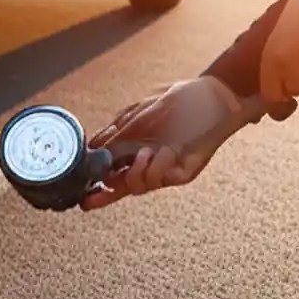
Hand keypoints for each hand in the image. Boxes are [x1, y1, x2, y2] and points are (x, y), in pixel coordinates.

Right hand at [80, 76, 247, 210]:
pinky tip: (166, 151)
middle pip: (120, 186)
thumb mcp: (143, 110)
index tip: (80, 193)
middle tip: (89, 200)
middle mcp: (146, 159)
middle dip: (103, 196)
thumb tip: (92, 146)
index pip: (110, 166)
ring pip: (136, 185)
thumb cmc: (181, 100)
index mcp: (134, 144)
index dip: (94, 181)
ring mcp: (164, 168)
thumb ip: (119, 130)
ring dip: (136, 171)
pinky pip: (159, 180)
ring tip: (146, 152)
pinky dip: (158, 166)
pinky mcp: (181, 174)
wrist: (218, 99)